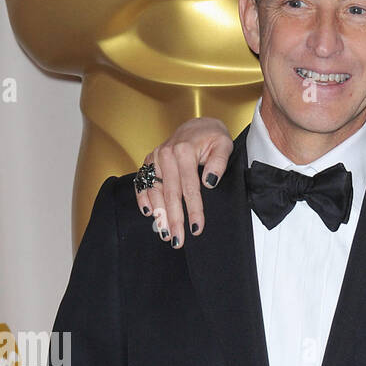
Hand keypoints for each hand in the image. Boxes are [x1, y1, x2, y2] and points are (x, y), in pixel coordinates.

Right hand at [134, 118, 234, 246]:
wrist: (197, 126)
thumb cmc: (212, 137)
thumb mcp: (223, 144)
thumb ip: (219, 163)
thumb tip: (210, 182)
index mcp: (184, 151)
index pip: (189, 187)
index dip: (193, 210)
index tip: (197, 228)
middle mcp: (166, 154)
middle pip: (170, 193)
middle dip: (173, 219)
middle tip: (177, 240)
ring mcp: (155, 158)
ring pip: (154, 191)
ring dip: (158, 214)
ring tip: (164, 233)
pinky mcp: (150, 161)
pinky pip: (142, 182)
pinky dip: (143, 198)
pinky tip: (148, 214)